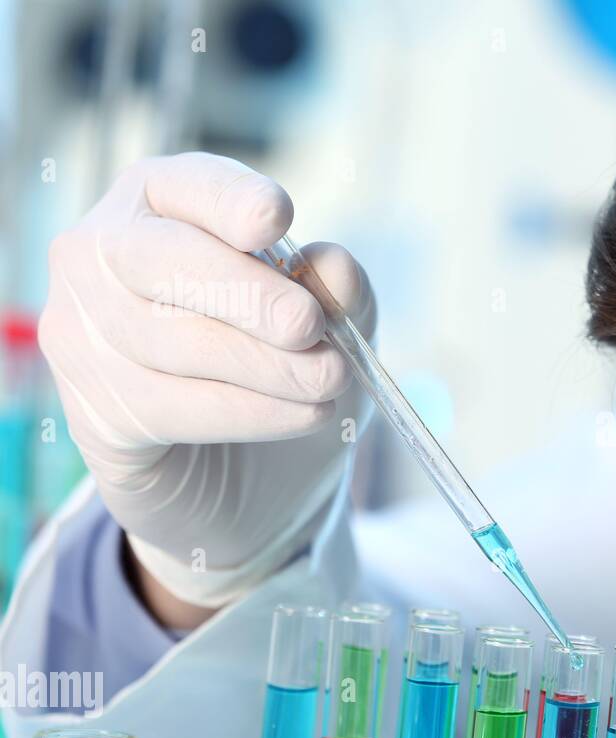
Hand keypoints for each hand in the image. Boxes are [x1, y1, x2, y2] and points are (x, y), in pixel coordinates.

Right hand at [39, 152, 375, 608]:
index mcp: (160, 207)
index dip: (228, 199)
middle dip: (247, 295)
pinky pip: (169, 407)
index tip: (277, 220)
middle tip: (309, 327)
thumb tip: (331, 266)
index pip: (184, 185)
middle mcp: (100, 258)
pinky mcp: (92, 414)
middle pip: (161, 259)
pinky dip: (250, 412)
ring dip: (264, 365)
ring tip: (328, 381)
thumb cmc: (283, 370)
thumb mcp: (334, 325)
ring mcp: (83, 336)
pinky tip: (305, 415)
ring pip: (169, 339)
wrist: (251, 480)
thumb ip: (338, 289)